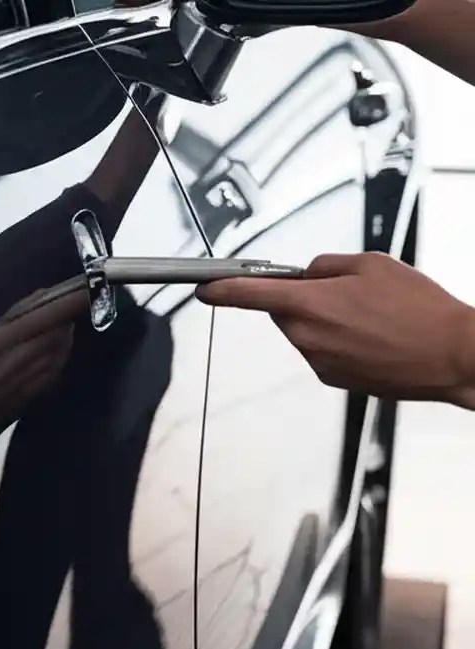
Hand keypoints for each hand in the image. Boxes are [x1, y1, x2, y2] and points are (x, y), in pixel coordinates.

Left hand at [196, 252, 474, 407]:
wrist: (453, 355)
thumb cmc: (418, 308)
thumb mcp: (371, 264)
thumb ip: (326, 266)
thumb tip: (306, 276)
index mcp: (309, 304)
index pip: (247, 294)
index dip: (220, 289)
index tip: (204, 288)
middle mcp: (306, 336)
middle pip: (282, 310)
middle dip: (303, 298)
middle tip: (346, 293)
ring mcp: (318, 361)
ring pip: (304, 331)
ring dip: (323, 320)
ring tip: (370, 318)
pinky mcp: (332, 378)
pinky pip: (322, 350)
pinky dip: (338, 341)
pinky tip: (372, 338)